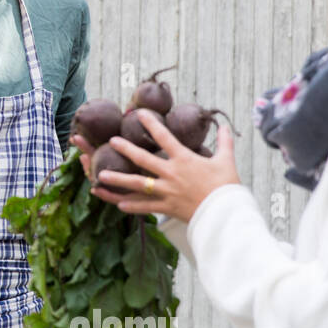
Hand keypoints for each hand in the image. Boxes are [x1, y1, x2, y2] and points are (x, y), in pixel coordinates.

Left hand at [75, 108, 241, 223]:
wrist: (226, 213)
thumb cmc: (227, 186)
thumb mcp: (226, 161)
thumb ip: (224, 143)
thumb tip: (227, 127)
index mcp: (184, 159)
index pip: (164, 137)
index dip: (151, 124)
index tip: (139, 114)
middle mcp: (171, 174)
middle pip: (143, 159)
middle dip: (126, 149)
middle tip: (112, 141)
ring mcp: (167, 191)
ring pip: (137, 185)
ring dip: (118, 180)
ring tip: (100, 176)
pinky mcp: (167, 207)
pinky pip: (145, 207)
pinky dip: (132, 206)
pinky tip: (118, 205)